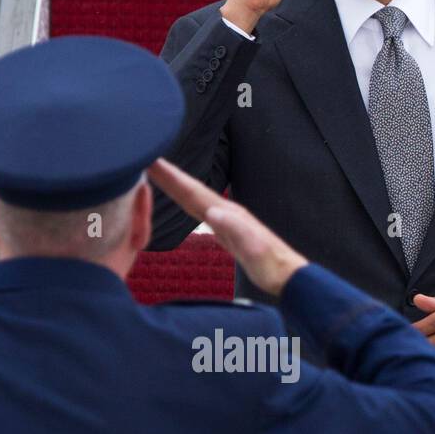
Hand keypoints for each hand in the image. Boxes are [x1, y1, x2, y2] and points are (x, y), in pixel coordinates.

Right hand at [148, 159, 306, 296]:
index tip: (152, 160)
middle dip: (169, 174)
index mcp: (229, 214)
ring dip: (176, 185)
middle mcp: (226, 212)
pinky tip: (184, 201)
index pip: (194, 192)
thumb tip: (212, 212)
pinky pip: (201, 211)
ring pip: (195, 198)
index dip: (172, 177)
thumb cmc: (272, 266)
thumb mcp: (254, 249)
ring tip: (158, 173)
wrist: (288, 276)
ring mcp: (227, 221)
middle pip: (191, 190)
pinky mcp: (227, 231)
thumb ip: (235, 229)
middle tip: (145, 157)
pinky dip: (187, 201)